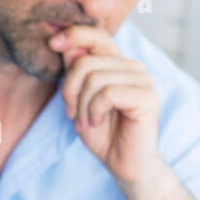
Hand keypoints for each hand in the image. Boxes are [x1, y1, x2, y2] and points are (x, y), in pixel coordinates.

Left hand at [51, 24, 162, 188]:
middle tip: (71, 113)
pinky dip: (94, 111)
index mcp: (118, 64)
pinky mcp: (146, 96)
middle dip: (70, 89)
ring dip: (81, 106)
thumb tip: (64, 43)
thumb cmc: (103, 135)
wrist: (125, 165)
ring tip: (85, 123)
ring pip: (94, 78)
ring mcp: (143, 80)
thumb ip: (75, 73)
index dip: (74, 34)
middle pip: (87, 60)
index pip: (97, 35)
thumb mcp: (80, 101)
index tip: (52, 43)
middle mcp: (133, 67)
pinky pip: (107, 93)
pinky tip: (97, 123)